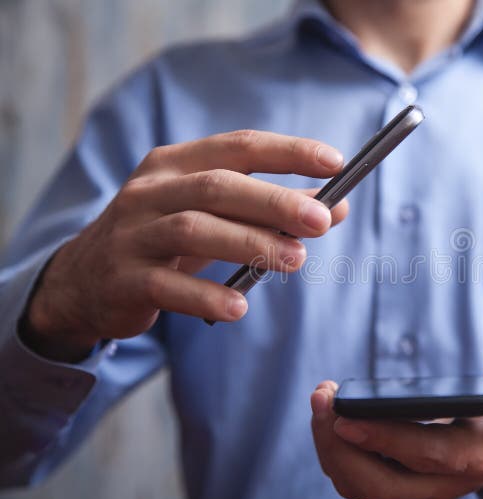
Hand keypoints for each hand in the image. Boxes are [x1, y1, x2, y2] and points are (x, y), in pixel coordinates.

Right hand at [22, 130, 348, 360]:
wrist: (85, 281)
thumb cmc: (166, 241)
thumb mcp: (214, 216)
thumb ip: (271, 210)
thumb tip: (337, 207)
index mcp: (176, 165)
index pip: (238, 147)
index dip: (288, 152)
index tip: (336, 162)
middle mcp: (151, 190)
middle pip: (217, 186)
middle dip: (274, 201)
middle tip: (322, 221)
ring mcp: (133, 233)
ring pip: (194, 229)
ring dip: (250, 244)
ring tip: (296, 260)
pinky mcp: (123, 278)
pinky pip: (166, 286)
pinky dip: (205, 295)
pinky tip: (239, 307)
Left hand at [310, 361, 482, 498]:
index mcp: (477, 459)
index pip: (424, 455)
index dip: (383, 438)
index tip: (345, 416)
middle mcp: (442, 483)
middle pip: (378, 484)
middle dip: (339, 445)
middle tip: (322, 397)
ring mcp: (419, 487)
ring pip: (361, 486)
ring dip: (331, 447)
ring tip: (322, 400)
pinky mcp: (402, 480)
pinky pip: (359, 477)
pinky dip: (337, 449)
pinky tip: (331, 413)